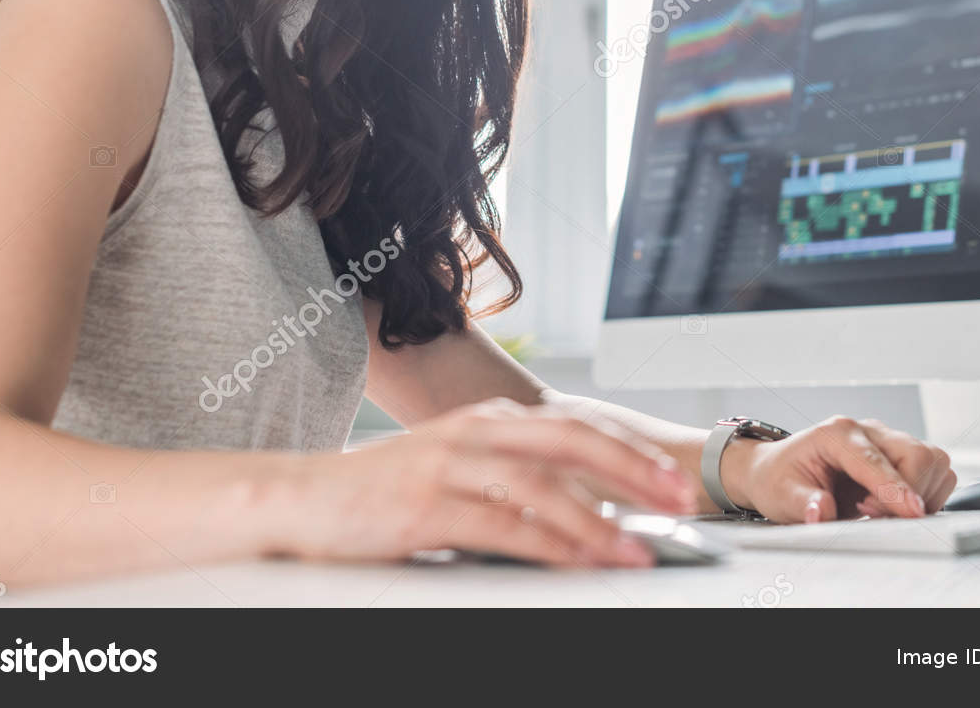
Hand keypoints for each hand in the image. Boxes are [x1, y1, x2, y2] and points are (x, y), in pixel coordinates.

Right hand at [280, 398, 698, 566]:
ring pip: (542, 486)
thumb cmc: (382, 491)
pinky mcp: (425, 504)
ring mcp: (449, 464)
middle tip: (679, 502)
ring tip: (636, 551)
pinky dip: (546, 545)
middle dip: (633, 472)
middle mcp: (475, 430)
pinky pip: (500, 525)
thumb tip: (582, 508)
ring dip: (597, 521)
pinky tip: (575, 562)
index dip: (631, 453)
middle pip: (572, 441)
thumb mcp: (455, 471)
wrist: (301, 498)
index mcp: (488, 418)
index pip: (577, 427)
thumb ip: (511, 480)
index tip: (674, 480)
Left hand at [722, 416, 954, 522]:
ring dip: (922, 492)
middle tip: (874, 515)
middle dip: (910, 491)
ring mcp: (886, 440)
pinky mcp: (898, 455)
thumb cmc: (779, 480)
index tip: (912, 513)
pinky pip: (934, 471)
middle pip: (917, 454)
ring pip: (932, 460)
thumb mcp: (782, 496)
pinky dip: (926, 493)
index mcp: (837, 433)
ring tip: (881, 510)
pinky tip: (893, 505)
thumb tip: (821, 513)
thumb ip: (804, 505)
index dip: (896, 489)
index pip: (877, 461)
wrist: (776, 472)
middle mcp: (867, 430)